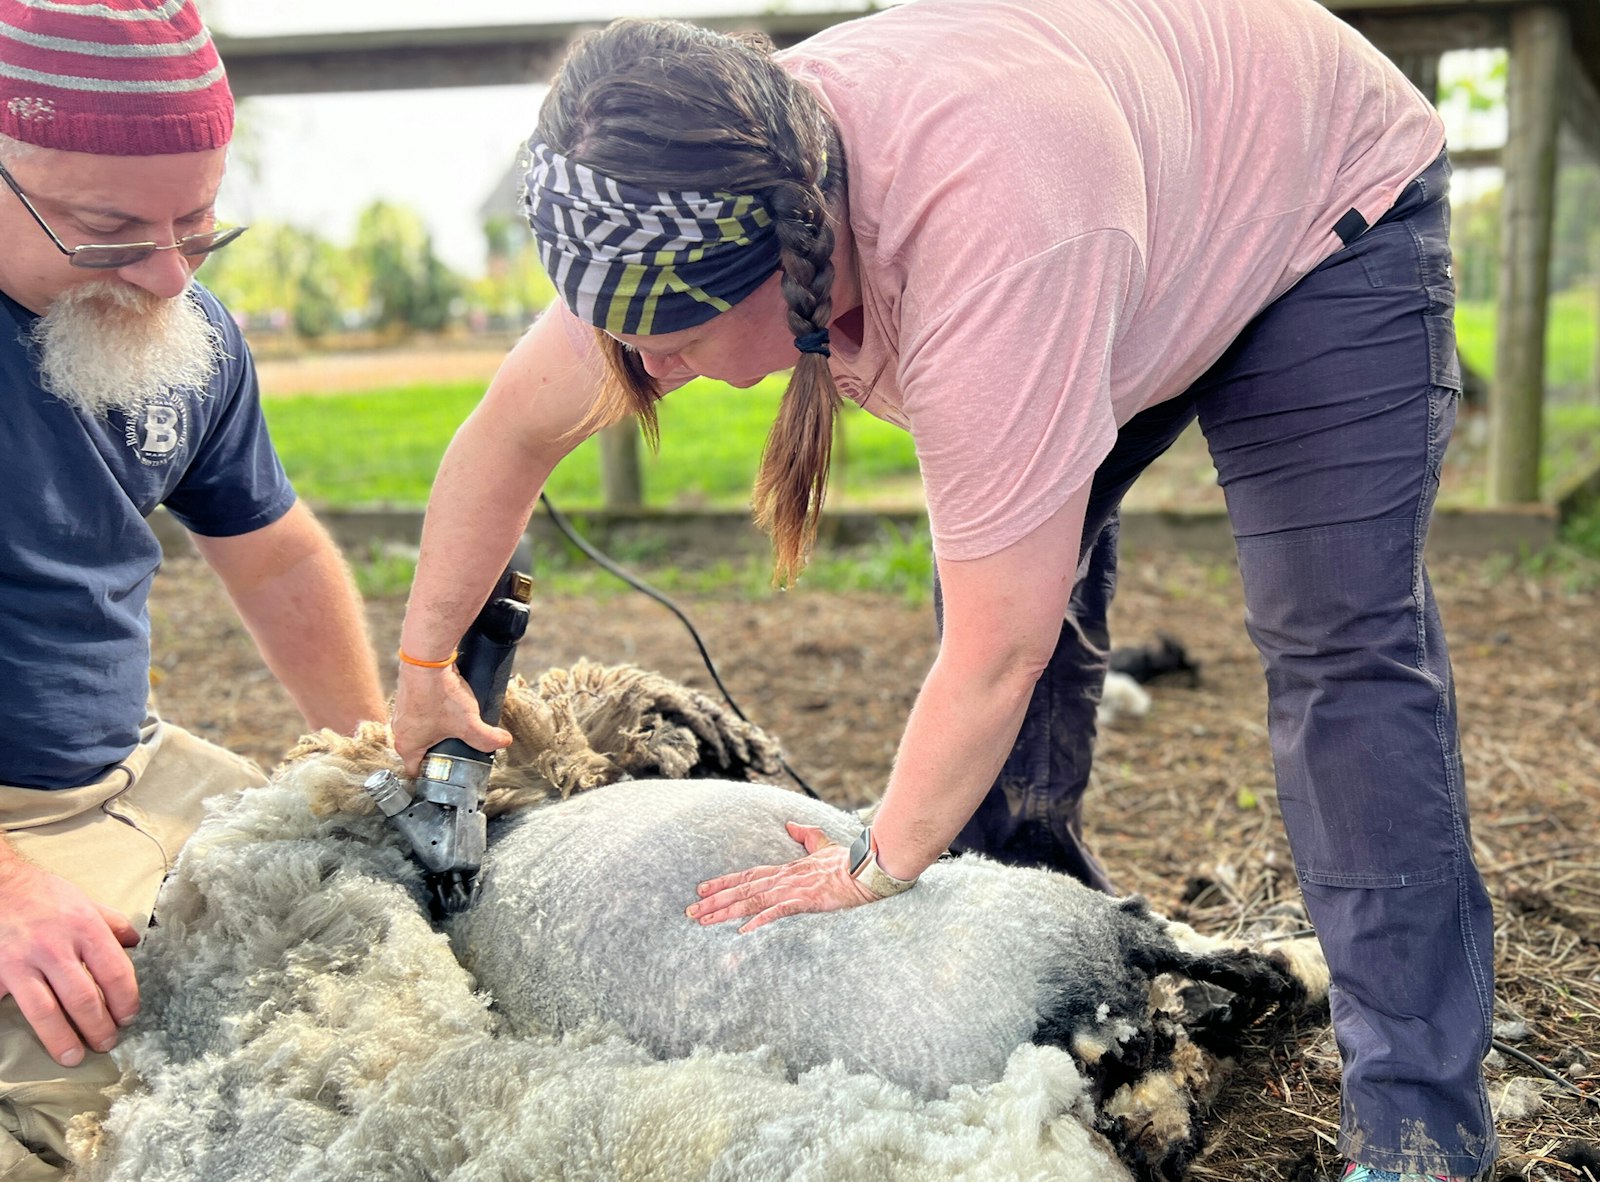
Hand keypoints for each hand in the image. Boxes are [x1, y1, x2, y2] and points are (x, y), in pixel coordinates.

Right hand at [0, 859, 140, 1066]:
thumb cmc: (43, 894)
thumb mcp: (85, 901)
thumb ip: (112, 924)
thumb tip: (135, 942)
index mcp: (85, 928)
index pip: (115, 973)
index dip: (126, 1000)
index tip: (130, 1016)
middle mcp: (55, 948)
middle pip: (83, 999)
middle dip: (99, 1027)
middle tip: (107, 1043)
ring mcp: (22, 964)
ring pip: (46, 1012)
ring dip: (63, 1039)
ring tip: (75, 1056)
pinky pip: (10, 1005)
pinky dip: (21, 1025)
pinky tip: (34, 1041)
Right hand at [390, 662, 512, 777]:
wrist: (427, 658)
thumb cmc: (439, 694)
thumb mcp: (469, 723)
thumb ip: (487, 738)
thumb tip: (504, 742)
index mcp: (407, 745)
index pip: (417, 771)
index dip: (434, 774)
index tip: (450, 771)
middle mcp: (400, 730)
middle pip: (422, 750)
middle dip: (442, 749)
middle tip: (460, 746)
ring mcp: (403, 711)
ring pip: (423, 729)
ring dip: (440, 728)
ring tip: (458, 723)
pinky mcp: (409, 695)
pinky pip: (424, 710)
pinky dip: (436, 710)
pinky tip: (451, 705)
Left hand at [687, 822, 878, 932]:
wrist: (864, 869)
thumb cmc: (846, 861)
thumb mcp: (822, 844)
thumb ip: (805, 835)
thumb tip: (790, 824)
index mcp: (784, 869)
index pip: (746, 874)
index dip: (722, 882)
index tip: (701, 888)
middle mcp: (782, 879)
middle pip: (741, 889)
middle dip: (714, 900)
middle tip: (690, 911)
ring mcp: (791, 890)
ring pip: (751, 901)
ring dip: (726, 911)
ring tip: (704, 921)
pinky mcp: (804, 901)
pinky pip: (777, 912)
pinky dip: (759, 920)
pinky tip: (743, 930)